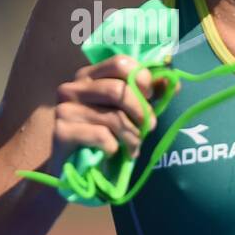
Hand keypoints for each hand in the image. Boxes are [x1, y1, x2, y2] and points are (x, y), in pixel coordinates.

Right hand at [49, 54, 178, 166]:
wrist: (73, 171)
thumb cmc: (103, 136)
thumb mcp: (128, 112)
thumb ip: (147, 94)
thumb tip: (173, 82)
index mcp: (88, 76)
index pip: (120, 63)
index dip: (142, 79)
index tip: (149, 98)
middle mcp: (72, 88)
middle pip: (118, 90)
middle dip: (141, 112)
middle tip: (148, 128)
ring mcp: (64, 109)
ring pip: (113, 117)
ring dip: (132, 136)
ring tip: (133, 147)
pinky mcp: (61, 132)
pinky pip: (102, 137)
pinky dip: (115, 148)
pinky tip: (113, 153)